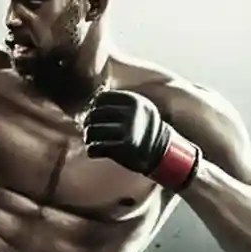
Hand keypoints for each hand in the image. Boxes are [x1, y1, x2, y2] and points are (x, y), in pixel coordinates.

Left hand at [83, 90, 200, 190]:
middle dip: (88, 124)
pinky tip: (95, 151)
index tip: (96, 118)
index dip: (93, 108)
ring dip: (88, 138)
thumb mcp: (137, 110)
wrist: (162, 153)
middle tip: (90, 131)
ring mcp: (129, 131)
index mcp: (135, 100)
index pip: (100, 98)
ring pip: (92, 131)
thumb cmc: (143, 130)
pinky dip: (92, 150)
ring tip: (92, 141)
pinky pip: (95, 147)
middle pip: (94, 115)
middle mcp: (132, 114)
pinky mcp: (124, 148)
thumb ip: (117, 105)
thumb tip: (88, 105)